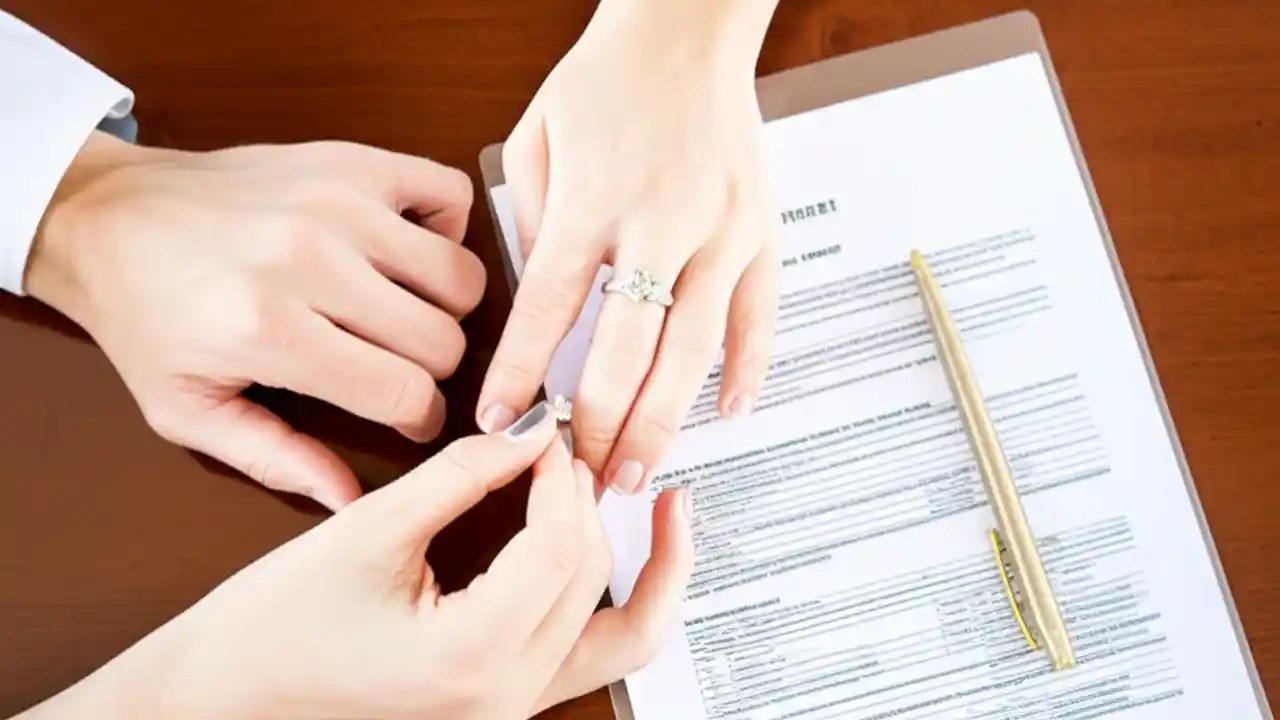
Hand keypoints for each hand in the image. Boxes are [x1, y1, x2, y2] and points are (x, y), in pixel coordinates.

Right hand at [19, 402, 693, 718]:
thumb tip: (526, 431)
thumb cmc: (268, 633)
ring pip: (621, 633)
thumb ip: (460, 477)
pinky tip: (619, 556)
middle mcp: (506, 698)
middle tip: (569, 444)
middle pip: (592, 576)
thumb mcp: (367, 534)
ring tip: (669, 509)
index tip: (546, 426)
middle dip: (590, 498)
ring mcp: (510, 711)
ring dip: (649, 566)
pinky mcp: (502, 704)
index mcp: (473, 657)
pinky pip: (592, 657)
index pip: (562, 543)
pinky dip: (617, 602)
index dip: (561, 472)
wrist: (220, 704)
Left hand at [26, 132, 484, 509]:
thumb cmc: (146, 315)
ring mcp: (335, 202)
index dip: (419, 420)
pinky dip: (450, 227)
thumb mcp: (188, 410)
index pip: (404, 391)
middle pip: (443, 339)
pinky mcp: (348, 161)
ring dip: (447, 306)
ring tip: (405, 312)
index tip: (407, 418)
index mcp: (268, 329)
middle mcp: (309, 259)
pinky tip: (410, 251)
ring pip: (462, 276)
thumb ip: (273, 459)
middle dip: (431, 370)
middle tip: (399, 367)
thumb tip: (351, 500)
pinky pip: (450, 193)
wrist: (104, 216)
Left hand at [479, 0, 783, 493]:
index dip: (522, 374)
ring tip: (638, 472)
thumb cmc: (603, 81)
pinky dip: (750, 367)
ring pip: (692, 350)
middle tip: (581, 479)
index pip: (549, 309)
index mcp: (593, 200)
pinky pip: (761, 314)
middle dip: (598, 425)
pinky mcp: (763, 231)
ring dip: (663, 420)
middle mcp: (660, 223)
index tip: (501, 423)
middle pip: (625, 350)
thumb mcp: (535, 140)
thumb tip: (540, 304)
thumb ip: (532, 224)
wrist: (686, 28)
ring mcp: (721, 232)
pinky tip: (730, 411)